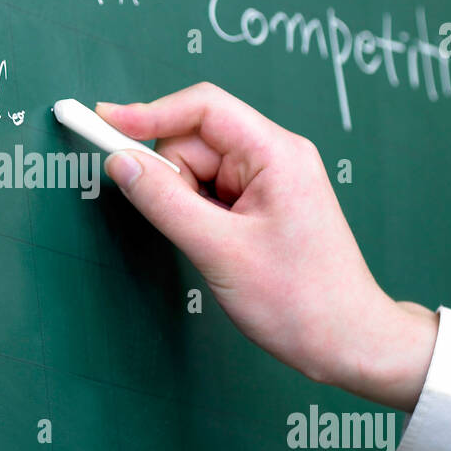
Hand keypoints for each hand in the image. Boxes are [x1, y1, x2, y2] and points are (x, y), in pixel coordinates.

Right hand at [97, 84, 438, 410]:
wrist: (348, 342)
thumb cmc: (300, 301)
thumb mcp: (219, 250)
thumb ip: (163, 201)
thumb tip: (120, 163)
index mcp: (276, 152)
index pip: (202, 107)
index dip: (147, 113)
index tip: (102, 123)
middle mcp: (276, 156)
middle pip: (194, 141)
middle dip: (175, 180)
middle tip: (193, 230)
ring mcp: (271, 181)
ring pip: (198, 171)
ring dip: (189, 205)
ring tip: (219, 248)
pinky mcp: (265, 205)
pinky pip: (212, 194)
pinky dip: (201, 217)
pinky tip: (222, 249)